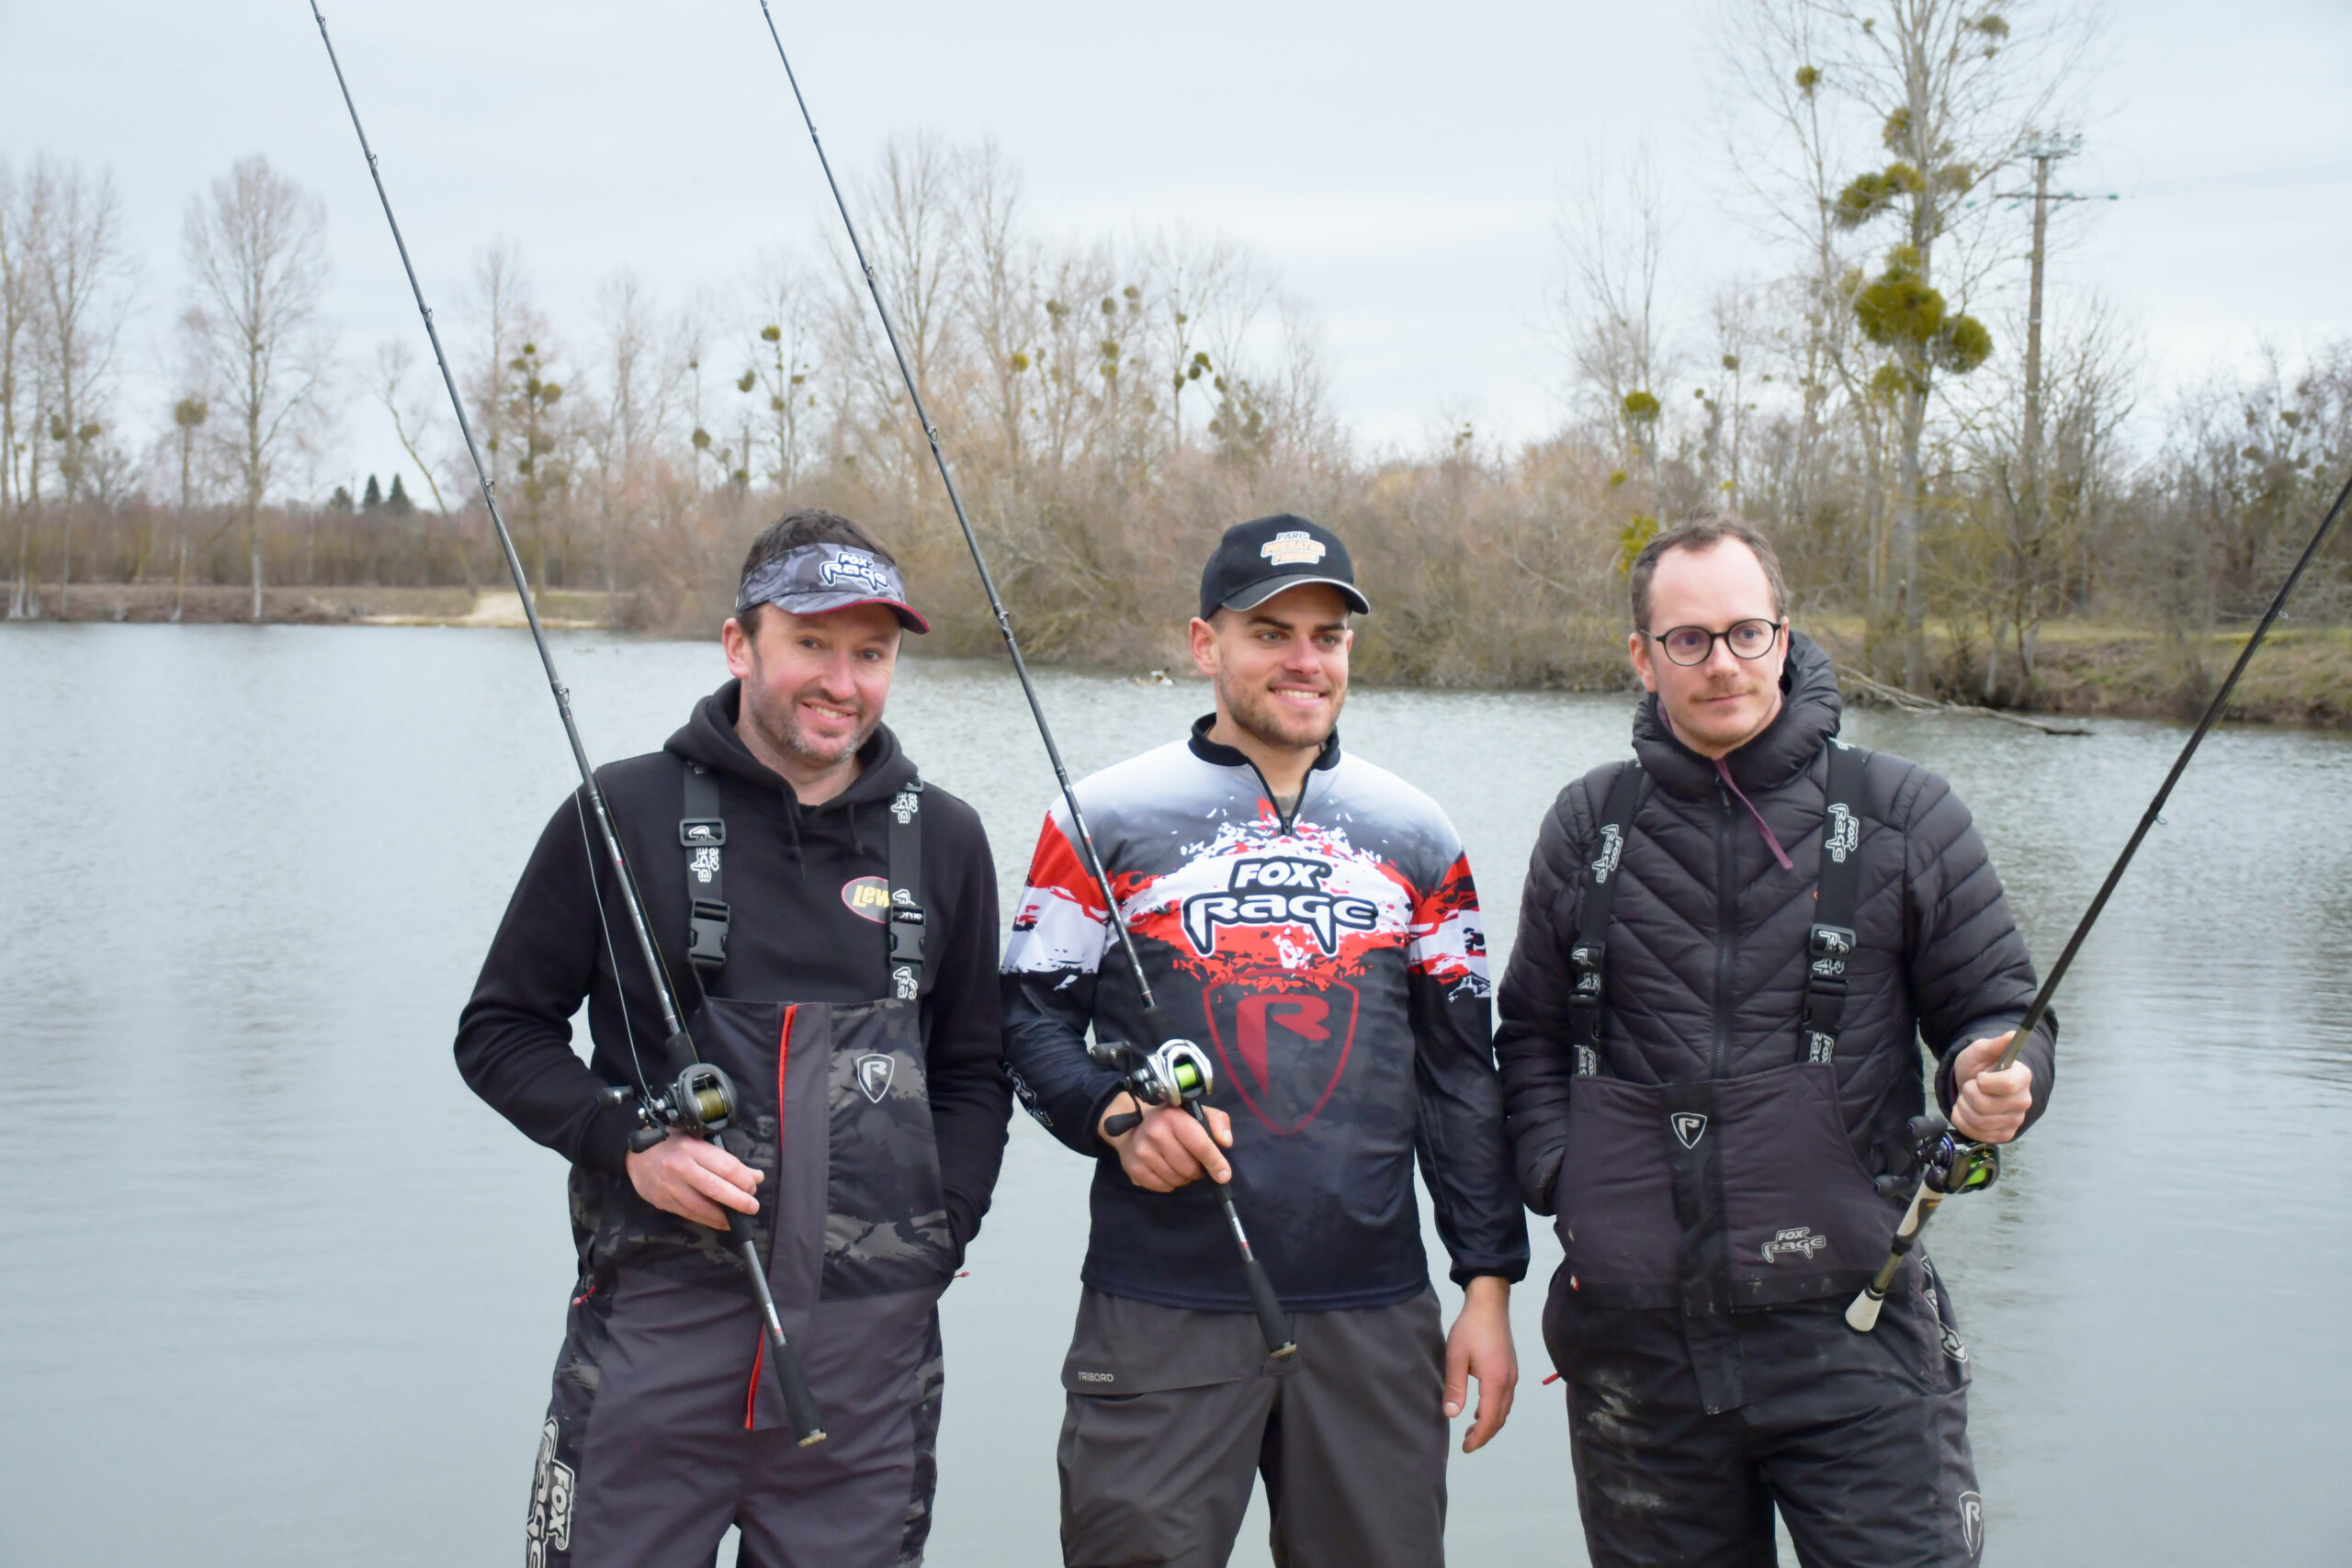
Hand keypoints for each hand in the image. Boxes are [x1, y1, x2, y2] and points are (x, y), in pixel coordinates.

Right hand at [627, 1131, 762, 1230]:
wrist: (635, 1153)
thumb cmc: (672, 1142)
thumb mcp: (699, 1141)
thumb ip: (726, 1159)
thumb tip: (756, 1176)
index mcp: (692, 1148)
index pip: (725, 1167)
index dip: (744, 1180)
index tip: (753, 1186)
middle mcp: (680, 1168)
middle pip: (715, 1189)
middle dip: (738, 1201)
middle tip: (752, 1207)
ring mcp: (669, 1187)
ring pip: (701, 1207)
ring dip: (723, 1216)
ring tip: (738, 1218)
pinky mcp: (662, 1201)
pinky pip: (689, 1214)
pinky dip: (707, 1220)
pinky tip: (720, 1222)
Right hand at [1098, 1094, 1232, 1191]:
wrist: (1133, 1128)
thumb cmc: (1172, 1121)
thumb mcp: (1197, 1113)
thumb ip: (1218, 1121)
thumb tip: (1226, 1142)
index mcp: (1173, 1117)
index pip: (1200, 1145)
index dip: (1215, 1162)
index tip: (1224, 1175)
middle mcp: (1155, 1133)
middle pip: (1189, 1168)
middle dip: (1197, 1170)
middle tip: (1194, 1163)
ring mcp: (1142, 1152)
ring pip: (1176, 1180)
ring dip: (1184, 1178)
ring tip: (1180, 1165)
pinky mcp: (1134, 1169)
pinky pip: (1163, 1187)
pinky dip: (1170, 1184)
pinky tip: (1167, 1170)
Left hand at [1444, 1276, 1517, 1453]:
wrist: (1490, 1303)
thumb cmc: (1471, 1328)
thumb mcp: (1456, 1357)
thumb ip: (1454, 1387)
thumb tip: (1452, 1415)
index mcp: (1496, 1381)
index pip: (1489, 1419)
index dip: (1479, 1437)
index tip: (1466, 1448)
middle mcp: (1509, 1382)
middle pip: (1500, 1418)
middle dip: (1485, 1434)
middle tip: (1467, 1443)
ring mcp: (1513, 1375)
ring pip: (1504, 1408)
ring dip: (1490, 1422)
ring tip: (1472, 1429)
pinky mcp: (1511, 1368)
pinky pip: (1505, 1397)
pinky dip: (1495, 1409)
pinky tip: (1480, 1408)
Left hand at [1950, 1031, 2032, 1143]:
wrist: (1972, 1085)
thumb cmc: (1978, 1066)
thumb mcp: (1981, 1051)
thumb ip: (1995, 1044)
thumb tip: (2011, 1035)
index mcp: (2022, 1077)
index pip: (2006, 1085)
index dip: (1984, 1082)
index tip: (1979, 1077)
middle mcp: (2023, 1101)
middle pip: (1986, 1106)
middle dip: (1968, 1093)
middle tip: (1970, 1086)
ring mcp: (2015, 1120)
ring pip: (1978, 1121)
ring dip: (1963, 1107)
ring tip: (1967, 1098)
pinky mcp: (2003, 1134)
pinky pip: (1976, 1134)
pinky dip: (1963, 1121)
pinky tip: (1966, 1111)